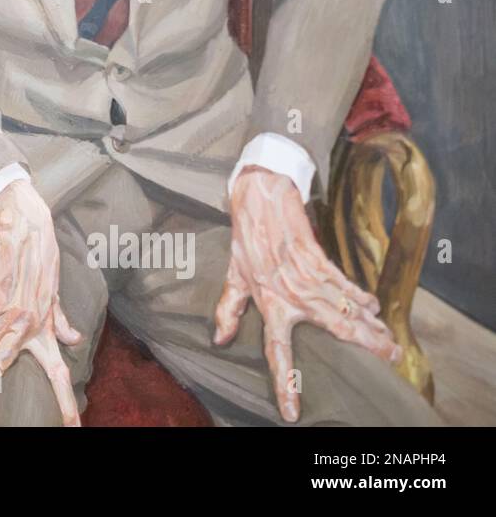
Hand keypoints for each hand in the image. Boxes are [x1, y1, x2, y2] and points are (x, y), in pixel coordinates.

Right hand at [0, 178, 83, 423]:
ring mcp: (9, 315)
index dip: (66, 403)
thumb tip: (74, 340)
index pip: (58, 375)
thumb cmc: (43, 265)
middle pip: (1, 366)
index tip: (72, 428)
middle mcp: (27, 327)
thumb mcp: (56, 297)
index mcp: (45, 331)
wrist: (28, 236)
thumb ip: (62, 323)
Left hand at [213, 166, 400, 421]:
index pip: (278, 353)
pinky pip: (346, 285)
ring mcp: (309, 278)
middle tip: (388, 364)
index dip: (285, 383)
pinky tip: (376, 309)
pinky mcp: (320, 260)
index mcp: (269, 305)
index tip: (293, 411)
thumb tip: (221, 339)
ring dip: (372, 328)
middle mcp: (292, 296)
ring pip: (348, 310)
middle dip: (365, 349)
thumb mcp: (232, 277)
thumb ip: (227, 310)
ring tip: (391, 345)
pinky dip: (362, 298)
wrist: (259, 200)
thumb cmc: (245, 241)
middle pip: (335, 331)